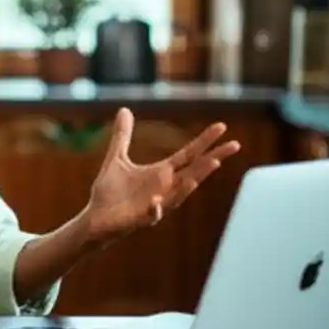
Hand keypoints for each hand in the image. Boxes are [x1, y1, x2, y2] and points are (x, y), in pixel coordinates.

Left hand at [85, 108, 240, 244]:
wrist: (95, 218)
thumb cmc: (110, 192)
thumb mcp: (117, 158)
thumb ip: (123, 136)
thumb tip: (124, 109)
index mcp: (161, 173)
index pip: (189, 154)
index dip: (205, 141)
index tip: (222, 126)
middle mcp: (165, 188)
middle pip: (194, 172)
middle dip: (213, 158)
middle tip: (234, 145)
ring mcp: (156, 204)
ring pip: (179, 194)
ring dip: (191, 183)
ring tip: (210, 165)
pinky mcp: (141, 219)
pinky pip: (152, 214)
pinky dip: (156, 207)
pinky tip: (156, 200)